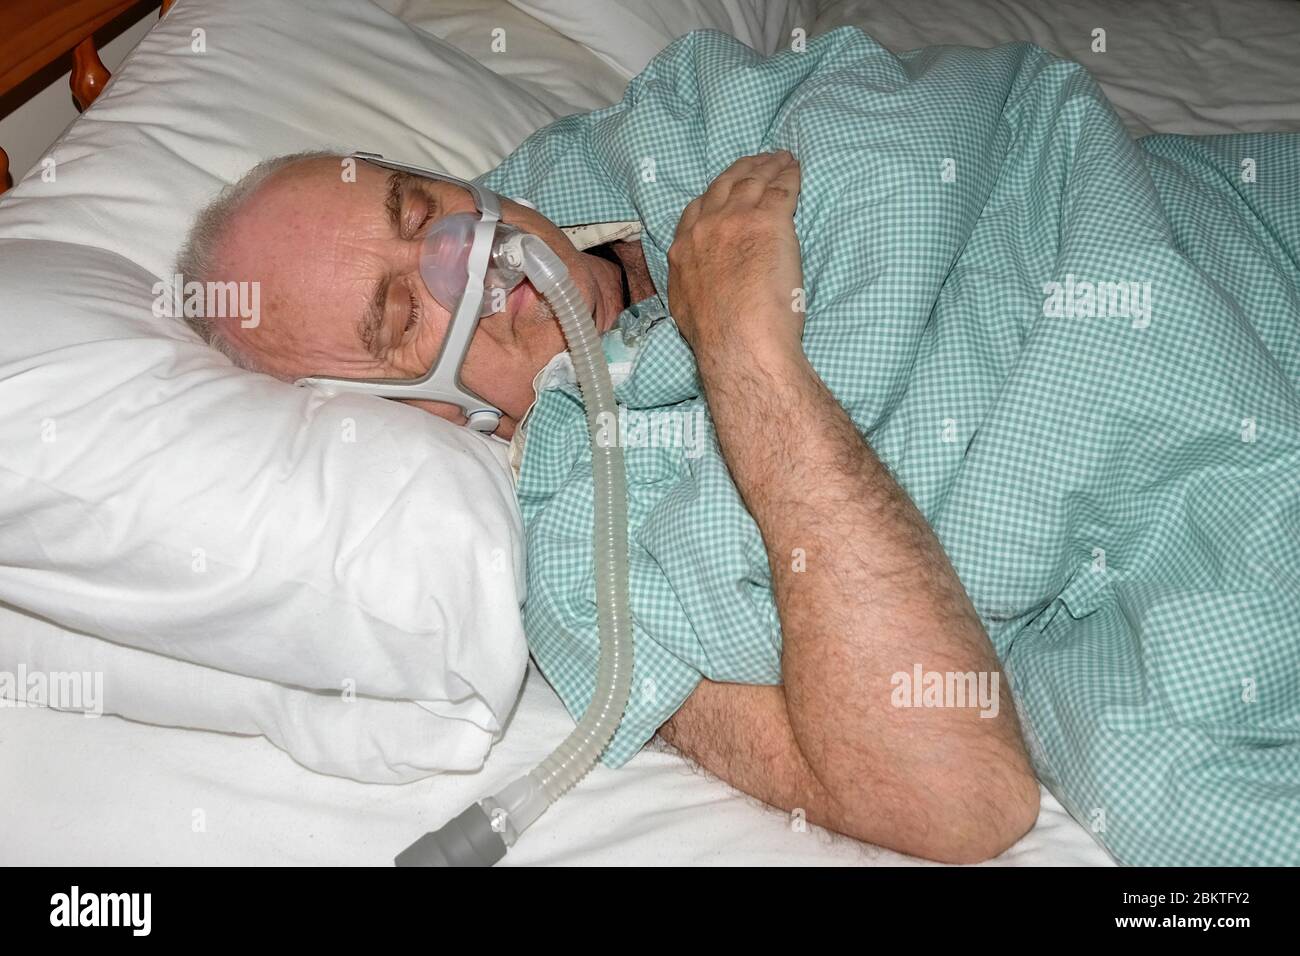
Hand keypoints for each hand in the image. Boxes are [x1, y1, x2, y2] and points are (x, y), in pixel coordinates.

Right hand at [667, 151, 804, 361]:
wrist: (739, 341)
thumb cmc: (717, 337)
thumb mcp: (686, 306)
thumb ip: (691, 282)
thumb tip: (700, 281)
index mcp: (684, 249)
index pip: (698, 208)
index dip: (716, 193)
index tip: (727, 188)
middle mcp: (706, 227)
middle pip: (725, 185)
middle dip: (743, 170)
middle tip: (758, 161)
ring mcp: (737, 220)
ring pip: (754, 180)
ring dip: (769, 166)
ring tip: (782, 159)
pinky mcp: (769, 220)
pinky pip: (782, 188)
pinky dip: (790, 175)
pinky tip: (796, 169)